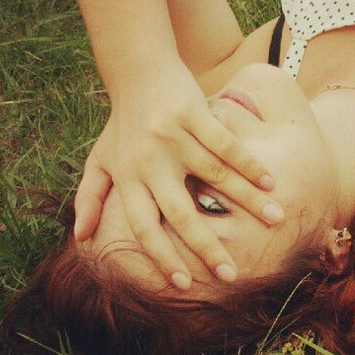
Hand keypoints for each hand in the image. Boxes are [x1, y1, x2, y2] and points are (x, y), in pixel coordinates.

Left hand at [73, 66, 281, 288]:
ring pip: (215, 177)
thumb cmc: (121, 123)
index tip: (185, 284)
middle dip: (207, 247)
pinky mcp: (193, 113)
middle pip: (182, 213)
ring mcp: (173, 136)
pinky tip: (270, 182)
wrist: (136, 70)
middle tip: (231, 275)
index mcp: (128, 178)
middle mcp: (149, 161)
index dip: (163, 258)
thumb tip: (79, 239)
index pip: (144, 228)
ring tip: (274, 220)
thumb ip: (88, 198)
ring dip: (247, 200)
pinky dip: (250, 163)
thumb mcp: (100, 160)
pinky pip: (226, 144)